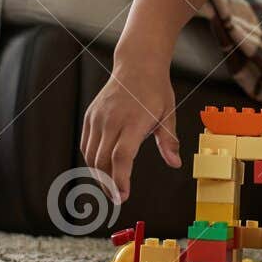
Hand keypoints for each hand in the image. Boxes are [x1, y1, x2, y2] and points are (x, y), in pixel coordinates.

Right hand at [80, 68, 179, 201]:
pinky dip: (92, 159)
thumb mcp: (168, 114)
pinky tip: (102, 168)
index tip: (122, 196)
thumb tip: (175, 163)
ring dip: (98, 174)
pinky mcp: (90, 115)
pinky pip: (86, 144)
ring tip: (109, 186)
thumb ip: (168, 141)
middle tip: (117, 197)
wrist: (137, 64)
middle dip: (108, 183)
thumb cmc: (155, 90)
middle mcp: (112, 119)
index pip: (121, 156)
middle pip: (103, 160)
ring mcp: (98, 117)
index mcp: (133, 120)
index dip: (120, 179)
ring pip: (91, 155)